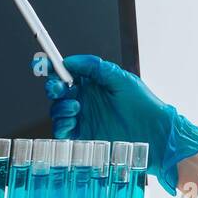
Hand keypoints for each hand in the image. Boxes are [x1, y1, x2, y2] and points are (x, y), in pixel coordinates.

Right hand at [41, 54, 197, 193]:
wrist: (156, 134)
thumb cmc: (144, 105)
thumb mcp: (122, 80)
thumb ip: (96, 68)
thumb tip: (70, 60)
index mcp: (93, 82)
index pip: (67, 72)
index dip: (51, 66)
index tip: (42, 62)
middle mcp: (86, 99)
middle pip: (58, 91)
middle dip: (53, 87)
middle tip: (58, 87)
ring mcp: (84, 118)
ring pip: (58, 110)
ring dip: (60, 107)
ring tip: (75, 107)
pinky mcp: (84, 136)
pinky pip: (63, 130)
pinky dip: (61, 124)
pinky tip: (72, 120)